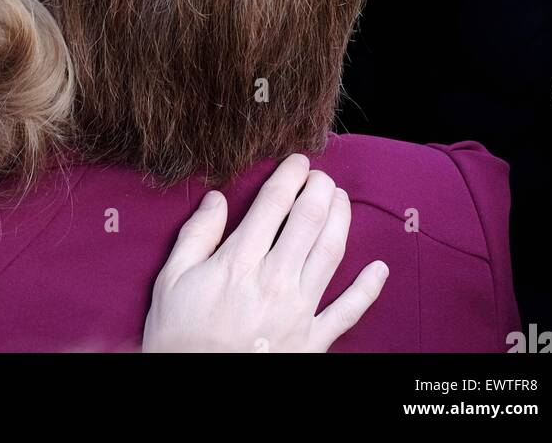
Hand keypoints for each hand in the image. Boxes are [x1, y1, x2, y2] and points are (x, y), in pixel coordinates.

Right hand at [143, 154, 387, 352]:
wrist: (197, 391)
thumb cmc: (179, 337)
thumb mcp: (171, 281)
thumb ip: (196, 236)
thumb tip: (216, 199)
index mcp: (239, 263)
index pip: (274, 204)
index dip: (289, 175)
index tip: (297, 160)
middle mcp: (275, 280)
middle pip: (309, 220)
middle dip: (320, 189)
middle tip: (321, 174)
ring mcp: (299, 311)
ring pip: (331, 253)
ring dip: (342, 220)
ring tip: (342, 199)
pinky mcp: (313, 342)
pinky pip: (348, 312)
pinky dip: (368, 289)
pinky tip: (380, 268)